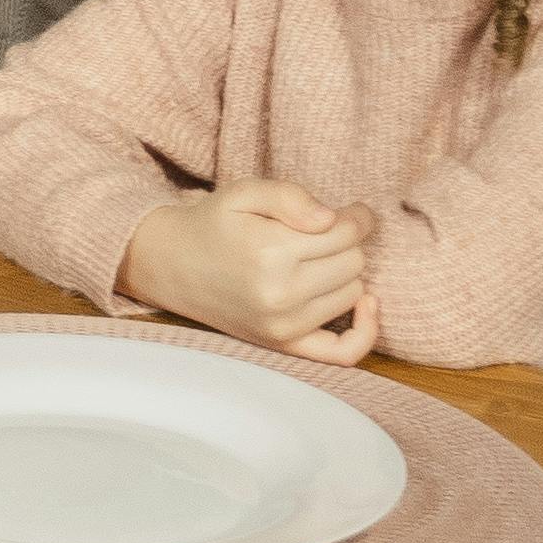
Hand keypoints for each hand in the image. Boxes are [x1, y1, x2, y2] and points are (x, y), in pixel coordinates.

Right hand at [120, 180, 377, 362]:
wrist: (173, 266)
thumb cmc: (214, 225)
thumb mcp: (244, 192)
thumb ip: (290, 195)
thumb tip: (333, 220)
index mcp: (270, 250)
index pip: (346, 232)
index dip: (356, 217)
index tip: (351, 211)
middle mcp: (280, 292)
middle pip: (353, 261)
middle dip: (345, 243)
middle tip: (324, 234)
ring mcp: (284, 324)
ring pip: (353, 292)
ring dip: (345, 273)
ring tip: (318, 260)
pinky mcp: (285, 344)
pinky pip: (345, 350)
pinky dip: (366, 331)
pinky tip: (368, 306)